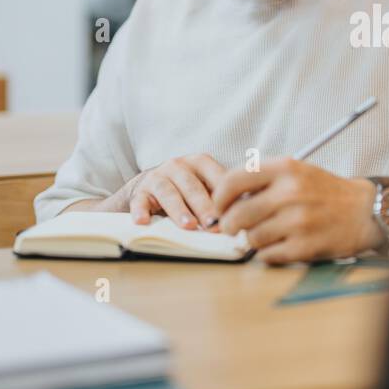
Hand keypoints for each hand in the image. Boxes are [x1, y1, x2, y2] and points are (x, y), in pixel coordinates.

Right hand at [104, 154, 227, 228]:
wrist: (149, 186)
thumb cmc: (187, 189)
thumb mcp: (206, 185)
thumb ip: (224, 195)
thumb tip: (249, 213)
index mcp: (200, 162)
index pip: (216, 177)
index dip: (226, 196)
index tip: (234, 215)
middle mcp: (178, 166)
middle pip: (193, 186)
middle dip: (205, 207)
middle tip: (215, 225)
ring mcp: (157, 177)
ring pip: (169, 193)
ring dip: (179, 210)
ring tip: (188, 226)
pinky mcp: (139, 192)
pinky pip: (139, 201)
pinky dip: (140, 211)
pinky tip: (143, 222)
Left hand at [212, 158, 381, 264]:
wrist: (363, 211)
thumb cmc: (324, 192)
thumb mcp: (296, 171)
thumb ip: (262, 179)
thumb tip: (223, 198)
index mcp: (286, 168)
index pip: (234, 179)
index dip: (219, 197)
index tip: (220, 206)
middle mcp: (291, 192)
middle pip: (237, 214)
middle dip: (230, 225)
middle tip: (234, 227)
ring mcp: (298, 221)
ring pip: (251, 237)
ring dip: (253, 239)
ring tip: (267, 233)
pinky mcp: (304, 246)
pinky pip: (267, 255)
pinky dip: (268, 253)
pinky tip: (280, 244)